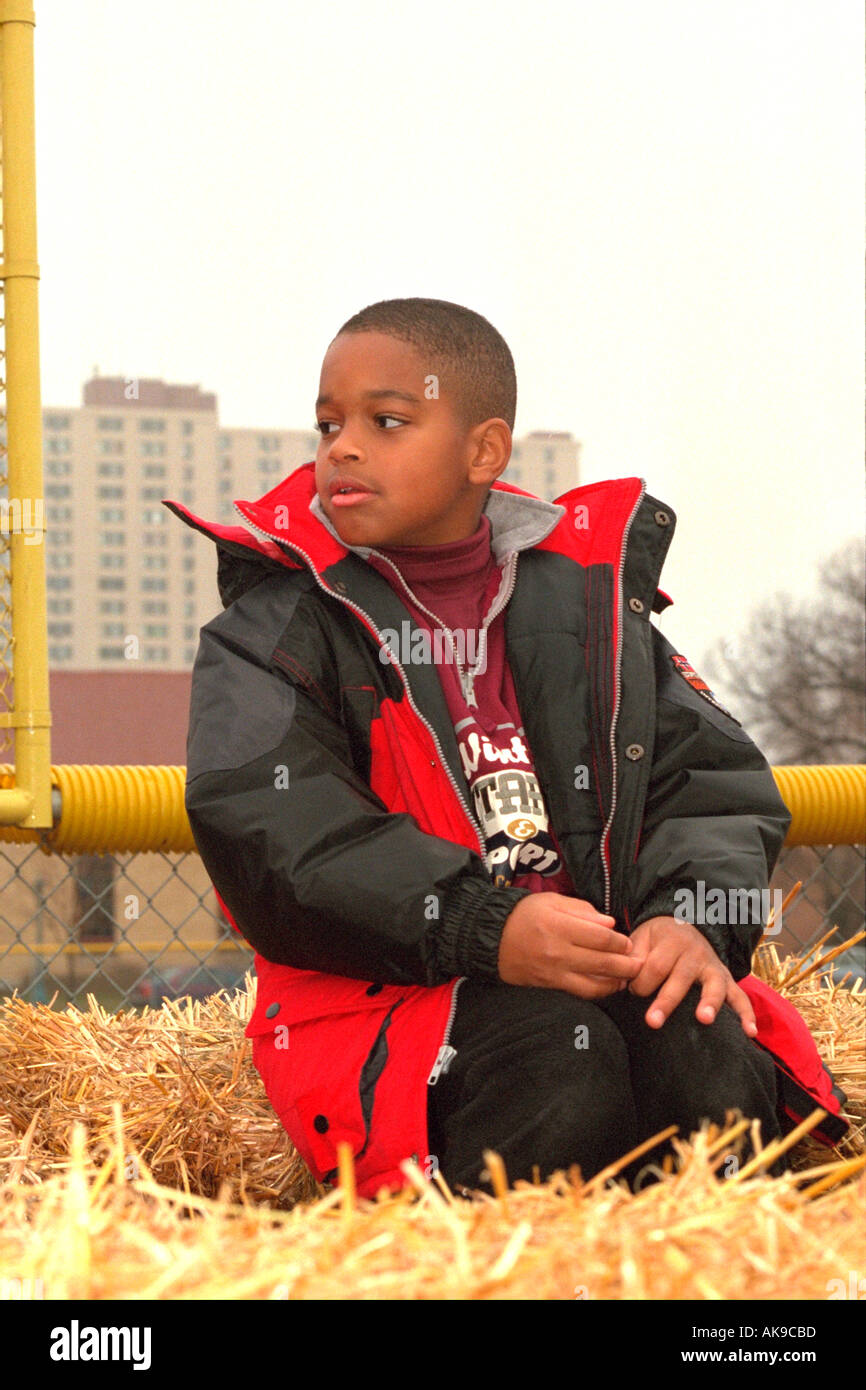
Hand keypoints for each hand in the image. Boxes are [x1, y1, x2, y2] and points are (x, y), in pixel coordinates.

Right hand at [498, 893, 643, 997]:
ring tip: (626, 977)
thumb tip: (609, 925)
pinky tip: (607, 986)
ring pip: (594, 984)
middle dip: (627, 965)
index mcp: (560, 926)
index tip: (629, 943)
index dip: (621, 943)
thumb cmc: (524, 915)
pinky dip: (598, 991)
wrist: (492, 938)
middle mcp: (558, 952)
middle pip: (603, 963)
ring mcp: (554, 972)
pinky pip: (580, 993)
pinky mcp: (550, 985)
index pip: (602, 939)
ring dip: (616, 982)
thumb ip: (583, 911)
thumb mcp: (552, 901)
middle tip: (639, 964)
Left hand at [626, 915, 757, 1035]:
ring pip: (714, 985)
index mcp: (672, 941)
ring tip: (704, 1019)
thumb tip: (625, 979)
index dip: (641, 983)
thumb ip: (633, 956)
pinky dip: (746, 1014)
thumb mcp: (642, 937)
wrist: (683, 924)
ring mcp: (714, 966)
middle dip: (666, 1001)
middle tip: (652, 1022)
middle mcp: (696, 953)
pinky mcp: (727, 979)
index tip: (632, 991)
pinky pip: (740, 996)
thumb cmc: (657, 939)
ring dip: (710, 1002)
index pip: (655, 966)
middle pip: (681, 978)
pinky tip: (750, 1032)